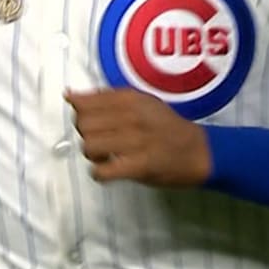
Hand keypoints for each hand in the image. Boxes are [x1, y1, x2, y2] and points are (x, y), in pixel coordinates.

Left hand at [65, 88, 210, 186]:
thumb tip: (70, 95)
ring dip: (93, 155)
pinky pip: (102, 171)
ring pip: (89, 146)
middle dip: (86, 135)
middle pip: (83, 125)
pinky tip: (110, 171)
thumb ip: (106, 98)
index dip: (81, 115)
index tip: (94, 123)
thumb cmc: (166, 127)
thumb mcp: (140, 102)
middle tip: (102, 141)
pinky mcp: (139, 166)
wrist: (198, 151)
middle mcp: (130, 116)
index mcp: (129, 99)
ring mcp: (135, 141)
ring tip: (107, 156)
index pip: (84, 103)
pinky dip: (100, 174)